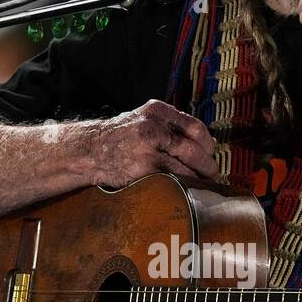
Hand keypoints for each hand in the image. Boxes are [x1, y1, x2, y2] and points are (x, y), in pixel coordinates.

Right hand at [90, 99, 219, 186]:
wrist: (90, 151)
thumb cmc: (120, 137)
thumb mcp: (143, 119)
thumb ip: (169, 126)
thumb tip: (204, 143)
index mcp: (157, 111)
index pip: (195, 127)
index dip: (208, 144)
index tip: (211, 154)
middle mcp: (153, 127)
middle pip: (194, 149)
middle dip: (207, 165)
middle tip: (212, 174)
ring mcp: (147, 149)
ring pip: (185, 167)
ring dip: (198, 179)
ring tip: (202, 184)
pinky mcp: (143, 170)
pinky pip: (172, 180)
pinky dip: (183, 186)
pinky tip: (186, 189)